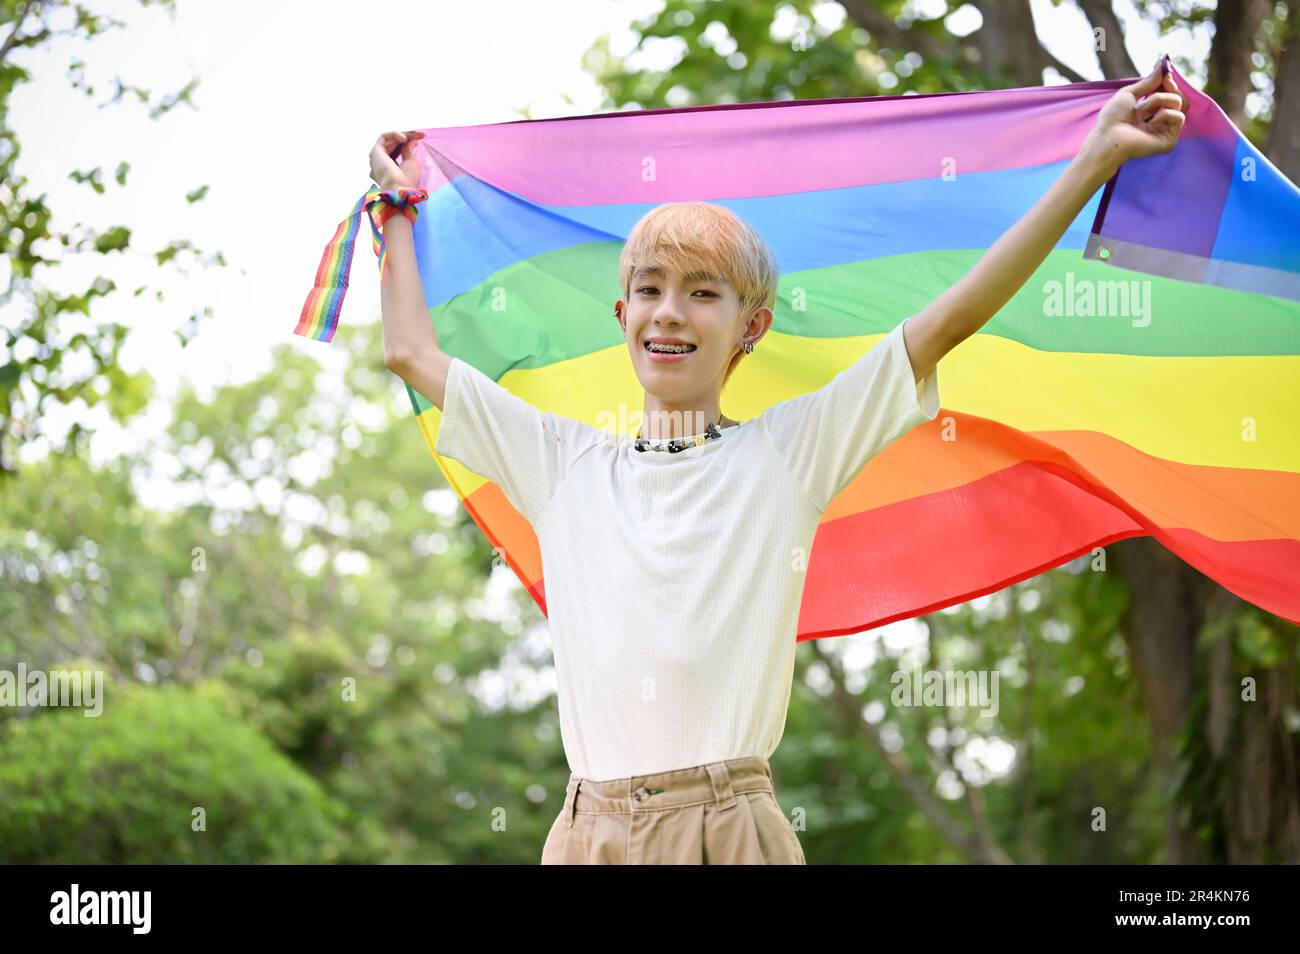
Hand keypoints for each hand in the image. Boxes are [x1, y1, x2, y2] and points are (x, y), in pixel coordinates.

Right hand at [369, 130, 425, 191]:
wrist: (400, 190)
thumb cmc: (407, 181)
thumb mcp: (411, 163)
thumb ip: (408, 150)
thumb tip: (410, 140)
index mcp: (388, 171)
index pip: (397, 151)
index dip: (408, 143)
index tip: (421, 138)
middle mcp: (380, 164)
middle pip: (393, 145)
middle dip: (407, 137)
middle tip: (420, 135)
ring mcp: (376, 158)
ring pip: (389, 140)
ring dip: (403, 135)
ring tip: (415, 135)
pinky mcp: (374, 152)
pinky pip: (383, 137)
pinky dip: (394, 134)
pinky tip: (405, 138)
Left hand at [1085, 56, 1187, 176]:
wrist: (1108, 138)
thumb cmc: (1112, 118)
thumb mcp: (1129, 93)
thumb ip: (1148, 82)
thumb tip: (1162, 65)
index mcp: (1149, 112)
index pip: (1167, 92)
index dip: (1167, 80)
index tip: (1164, 68)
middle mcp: (1159, 121)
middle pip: (1177, 95)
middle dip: (1169, 84)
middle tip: (1163, 80)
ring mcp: (1165, 131)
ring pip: (1178, 102)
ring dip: (1159, 99)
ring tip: (1140, 109)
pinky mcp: (1170, 140)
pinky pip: (1179, 117)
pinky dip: (1165, 114)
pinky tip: (1150, 121)